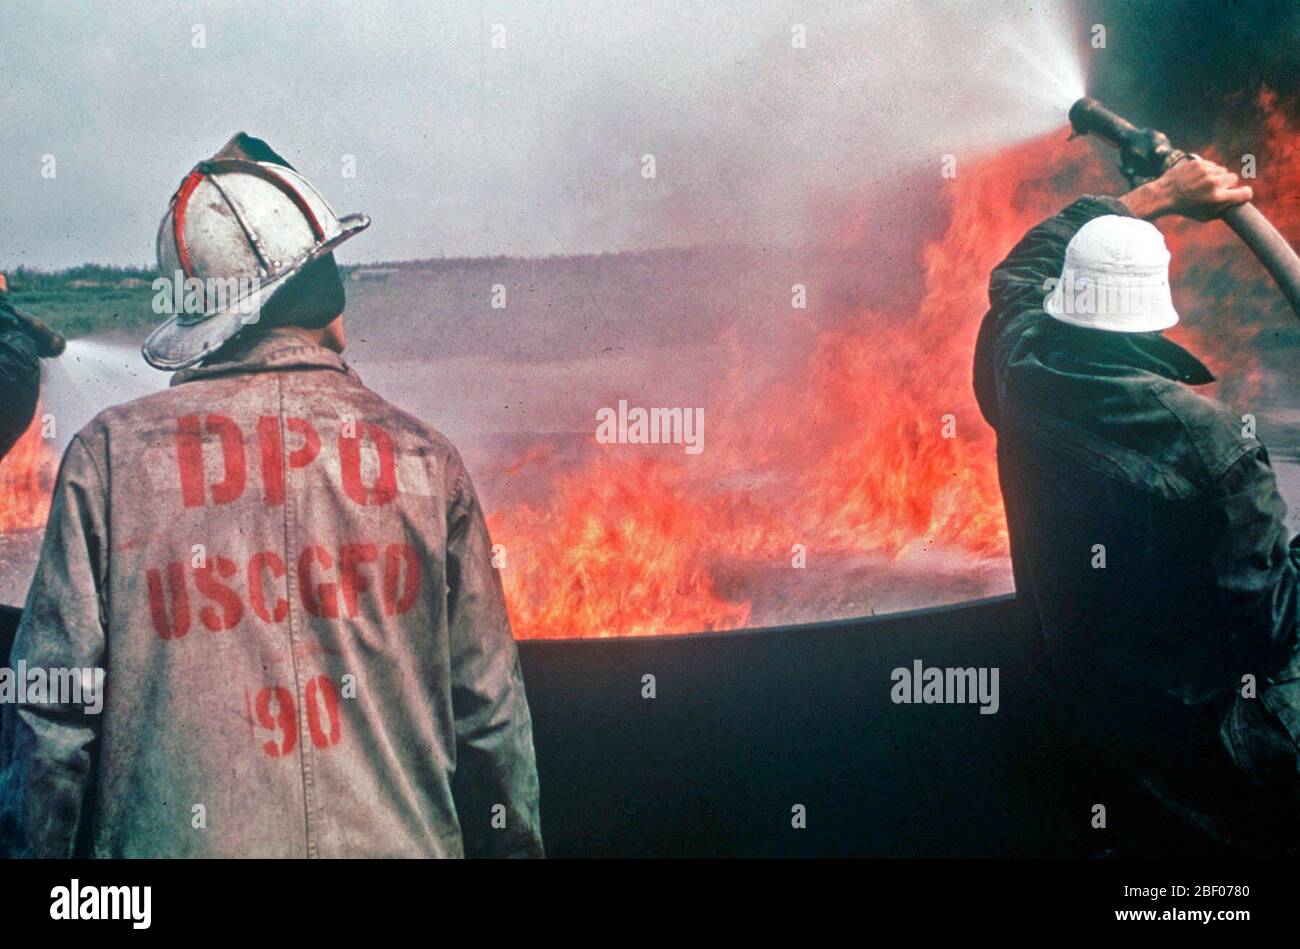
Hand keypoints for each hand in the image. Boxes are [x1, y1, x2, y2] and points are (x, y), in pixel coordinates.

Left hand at [1119, 157, 1252, 220]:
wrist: (1164, 195)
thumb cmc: (1185, 208)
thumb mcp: (1204, 216)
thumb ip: (1223, 210)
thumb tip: (1238, 202)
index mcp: (1217, 198)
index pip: (1245, 193)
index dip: (1245, 194)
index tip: (1242, 194)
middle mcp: (1214, 183)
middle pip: (1234, 178)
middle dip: (1227, 184)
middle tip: (1216, 189)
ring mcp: (1206, 171)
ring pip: (1222, 170)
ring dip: (1217, 176)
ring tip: (1203, 184)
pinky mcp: (1200, 163)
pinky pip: (1212, 165)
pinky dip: (1207, 170)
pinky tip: (1196, 177)